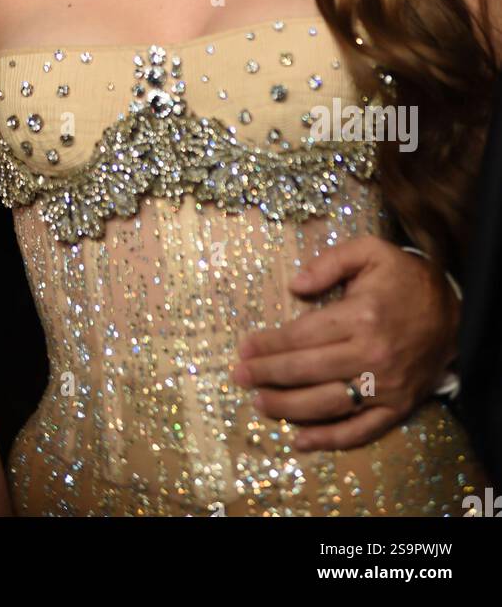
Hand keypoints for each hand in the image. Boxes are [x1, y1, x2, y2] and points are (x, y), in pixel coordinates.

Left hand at [231, 236, 459, 450]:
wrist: (454, 313)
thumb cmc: (405, 279)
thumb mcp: (370, 251)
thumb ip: (329, 262)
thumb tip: (294, 285)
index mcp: (362, 315)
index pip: (303, 335)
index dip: (270, 343)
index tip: (245, 348)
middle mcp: (371, 355)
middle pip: (308, 370)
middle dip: (268, 374)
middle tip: (239, 375)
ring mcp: (385, 386)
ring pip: (327, 403)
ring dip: (288, 406)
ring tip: (258, 402)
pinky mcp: (397, 407)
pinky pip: (360, 430)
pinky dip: (330, 439)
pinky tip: (300, 440)